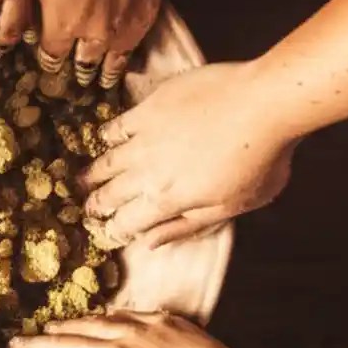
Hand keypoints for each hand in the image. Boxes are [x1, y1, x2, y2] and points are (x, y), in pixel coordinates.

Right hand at [10, 312, 244, 347]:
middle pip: (61, 344)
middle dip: (33, 344)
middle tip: (13, 342)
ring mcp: (130, 332)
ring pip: (87, 325)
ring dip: (62, 327)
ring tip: (47, 327)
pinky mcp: (154, 320)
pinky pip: (118, 315)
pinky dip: (99, 317)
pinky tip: (92, 317)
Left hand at [34, 0, 161, 86]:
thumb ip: (42, 9)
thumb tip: (40, 28)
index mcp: (62, 26)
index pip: (53, 57)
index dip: (51, 60)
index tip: (52, 63)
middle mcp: (93, 35)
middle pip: (85, 64)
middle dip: (80, 71)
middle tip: (80, 77)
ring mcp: (123, 27)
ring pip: (114, 61)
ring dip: (107, 71)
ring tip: (106, 81)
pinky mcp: (147, 14)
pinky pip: (137, 43)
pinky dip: (130, 50)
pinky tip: (129, 54)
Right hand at [80, 62, 298, 246]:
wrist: (265, 104)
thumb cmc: (260, 161)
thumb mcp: (231, 207)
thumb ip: (187, 226)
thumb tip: (150, 243)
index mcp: (168, 201)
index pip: (127, 223)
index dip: (114, 231)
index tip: (109, 232)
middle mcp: (148, 172)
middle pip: (111, 194)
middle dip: (96, 205)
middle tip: (87, 208)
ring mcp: (145, 138)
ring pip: (107, 161)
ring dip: (93, 174)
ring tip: (82, 179)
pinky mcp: (149, 108)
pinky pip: (117, 125)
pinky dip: (107, 136)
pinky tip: (104, 139)